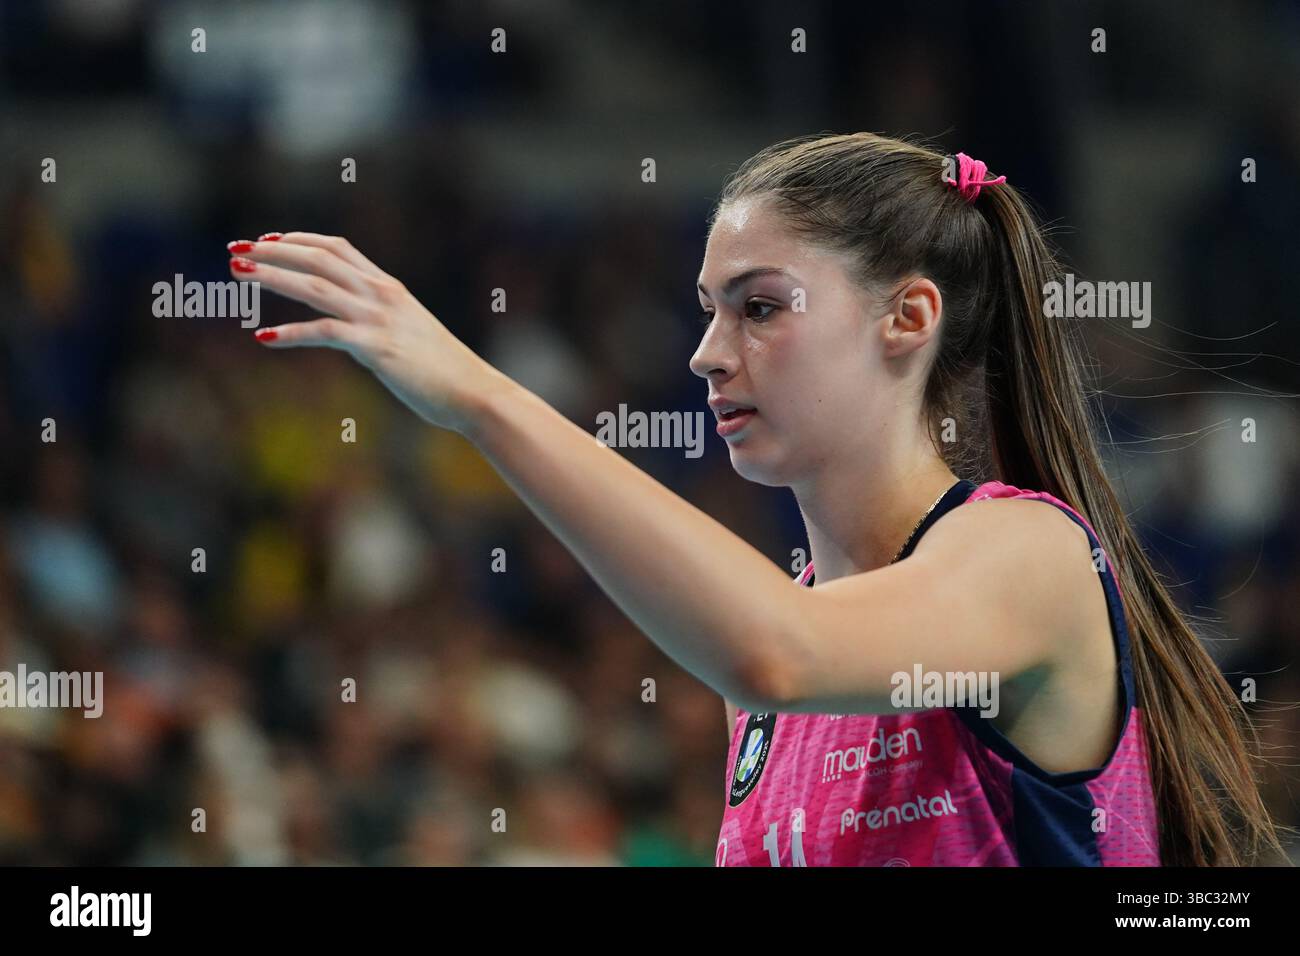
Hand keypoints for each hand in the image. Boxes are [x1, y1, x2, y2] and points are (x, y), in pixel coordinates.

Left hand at [229, 232, 495, 432]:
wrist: (473, 392)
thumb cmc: (445, 372)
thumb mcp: (410, 335)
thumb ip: (380, 325)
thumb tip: (353, 335)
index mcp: (390, 288)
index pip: (337, 248)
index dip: (299, 240)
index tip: (268, 240)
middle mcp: (381, 295)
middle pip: (318, 258)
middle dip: (273, 251)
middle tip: (236, 250)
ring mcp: (378, 319)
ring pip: (314, 286)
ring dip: (271, 277)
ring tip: (237, 274)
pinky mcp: (375, 347)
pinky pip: (323, 333)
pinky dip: (290, 333)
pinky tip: (264, 337)